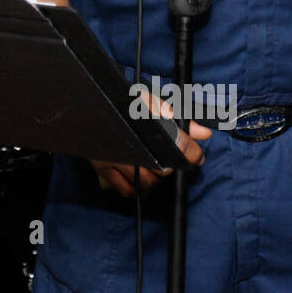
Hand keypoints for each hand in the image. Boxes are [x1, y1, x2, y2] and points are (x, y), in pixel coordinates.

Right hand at [90, 87, 212, 197]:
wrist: (87, 103)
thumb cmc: (122, 102)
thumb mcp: (151, 102)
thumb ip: (179, 117)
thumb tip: (204, 133)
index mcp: (145, 117)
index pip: (178, 141)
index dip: (191, 153)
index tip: (197, 156)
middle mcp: (130, 140)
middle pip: (163, 168)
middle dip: (172, 167)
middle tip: (172, 161)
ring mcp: (114, 156)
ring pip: (146, 182)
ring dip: (156, 180)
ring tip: (156, 170)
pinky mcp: (101, 166)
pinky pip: (124, 189)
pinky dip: (137, 190)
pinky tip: (142, 183)